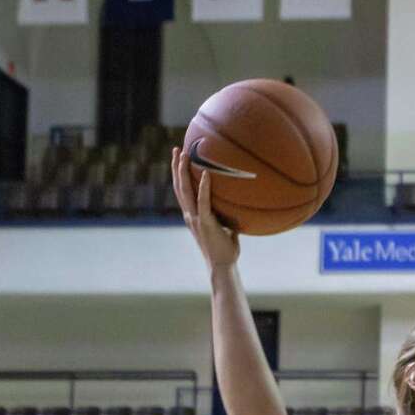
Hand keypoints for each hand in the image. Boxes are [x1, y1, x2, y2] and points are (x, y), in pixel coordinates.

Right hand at [172, 147, 239, 272]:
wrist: (222, 265)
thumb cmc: (226, 251)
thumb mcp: (226, 231)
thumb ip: (228, 220)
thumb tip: (239, 212)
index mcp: (192, 215)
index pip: (182, 191)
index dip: (178, 175)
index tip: (178, 159)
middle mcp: (189, 214)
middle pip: (178, 186)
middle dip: (176, 166)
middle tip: (177, 148)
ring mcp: (195, 218)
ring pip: (185, 190)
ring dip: (182, 171)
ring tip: (183, 154)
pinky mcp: (205, 222)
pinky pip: (203, 201)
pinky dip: (203, 187)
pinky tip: (205, 173)